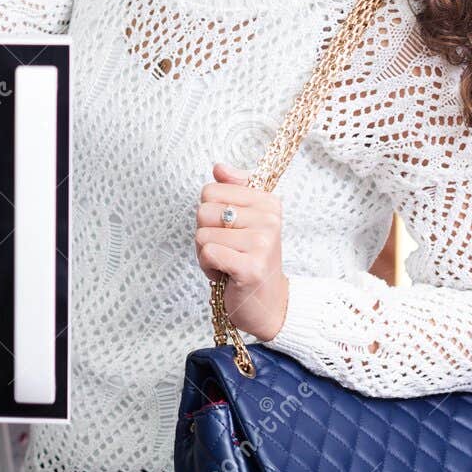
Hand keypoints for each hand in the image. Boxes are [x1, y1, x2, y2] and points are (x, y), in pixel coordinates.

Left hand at [194, 162, 289, 340]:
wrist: (269, 305)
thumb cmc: (250, 260)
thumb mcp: (244, 221)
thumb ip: (232, 189)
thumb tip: (219, 167)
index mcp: (268, 202)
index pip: (211, 190)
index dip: (211, 214)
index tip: (230, 232)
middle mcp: (269, 219)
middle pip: (203, 210)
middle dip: (206, 233)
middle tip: (227, 250)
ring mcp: (262, 243)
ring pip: (202, 234)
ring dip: (206, 254)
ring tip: (228, 263)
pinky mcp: (251, 267)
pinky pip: (207, 253)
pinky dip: (208, 268)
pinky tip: (226, 275)